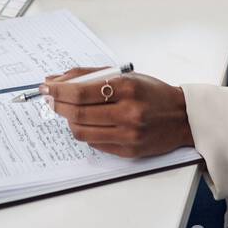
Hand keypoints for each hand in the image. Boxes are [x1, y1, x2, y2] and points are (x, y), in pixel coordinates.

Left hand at [41, 67, 193, 157]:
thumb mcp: (125, 76)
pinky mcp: (128, 151)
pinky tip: (83, 122)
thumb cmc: (152, 93)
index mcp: (127, 88)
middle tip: (49, 99)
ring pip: (82, 131)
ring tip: (66, 111)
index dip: (58, 90)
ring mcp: (128, 134)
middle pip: (78, 113)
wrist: (182, 117)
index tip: (46, 87)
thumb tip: (56, 80)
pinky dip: (83, 131)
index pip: (81, 92)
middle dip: (57, 105)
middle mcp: (128, 112)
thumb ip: (90, 76)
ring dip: (67, 120)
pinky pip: (94, 143)